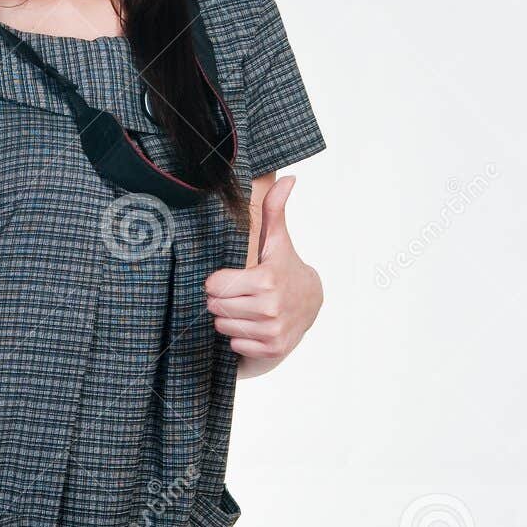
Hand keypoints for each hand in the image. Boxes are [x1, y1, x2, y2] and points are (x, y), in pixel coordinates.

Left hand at [204, 175, 321, 366]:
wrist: (312, 303)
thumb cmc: (285, 267)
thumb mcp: (278, 240)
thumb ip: (274, 209)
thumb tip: (287, 178)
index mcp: (267, 279)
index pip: (215, 284)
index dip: (219, 280)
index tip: (232, 276)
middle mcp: (270, 308)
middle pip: (216, 306)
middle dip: (222, 299)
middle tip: (240, 293)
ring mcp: (272, 331)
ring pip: (223, 326)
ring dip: (230, 318)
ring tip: (247, 308)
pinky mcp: (272, 349)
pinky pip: (235, 345)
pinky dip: (240, 337)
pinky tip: (254, 324)